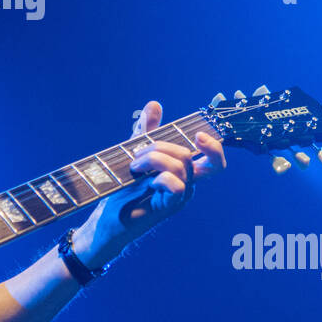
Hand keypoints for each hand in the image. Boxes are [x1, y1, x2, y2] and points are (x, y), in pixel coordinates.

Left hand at [72, 100, 224, 268]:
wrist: (106, 216)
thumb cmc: (122, 188)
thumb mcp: (133, 153)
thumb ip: (146, 131)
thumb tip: (155, 104)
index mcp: (182, 170)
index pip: (213, 159)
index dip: (214, 145)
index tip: (199, 133)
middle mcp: (185, 183)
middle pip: (191, 156)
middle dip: (162, 146)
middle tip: (138, 152)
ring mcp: (179, 196)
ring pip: (181, 166)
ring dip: (153, 158)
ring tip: (133, 166)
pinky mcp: (168, 207)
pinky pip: (177, 185)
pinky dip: (159, 177)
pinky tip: (142, 180)